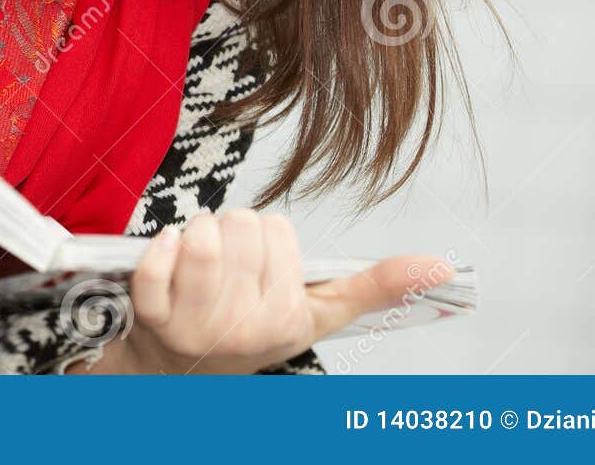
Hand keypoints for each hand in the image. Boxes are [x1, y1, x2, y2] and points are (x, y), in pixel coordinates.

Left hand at [98, 208, 454, 374]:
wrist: (184, 369)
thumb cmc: (254, 328)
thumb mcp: (317, 313)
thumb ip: (376, 287)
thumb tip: (441, 267)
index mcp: (287, 321)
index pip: (279, 231)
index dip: (267, 236)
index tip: (262, 263)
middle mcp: (244, 329)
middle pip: (240, 225)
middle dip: (232, 228)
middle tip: (227, 261)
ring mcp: (195, 327)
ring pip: (201, 235)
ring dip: (196, 231)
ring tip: (197, 255)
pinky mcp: (152, 318)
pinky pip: (155, 258)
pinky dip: (158, 245)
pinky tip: (167, 255)